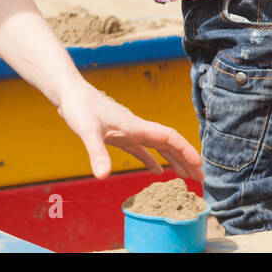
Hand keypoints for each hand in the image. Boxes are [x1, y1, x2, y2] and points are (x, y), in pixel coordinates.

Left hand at [56, 79, 203, 180]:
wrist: (70, 93)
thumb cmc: (80, 107)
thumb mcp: (87, 131)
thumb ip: (97, 153)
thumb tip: (103, 176)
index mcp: (136, 126)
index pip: (169, 138)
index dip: (185, 150)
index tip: (198, 164)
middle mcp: (138, 129)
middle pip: (169, 145)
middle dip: (186, 159)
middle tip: (200, 177)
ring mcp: (130, 132)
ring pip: (159, 148)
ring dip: (174, 160)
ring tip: (186, 175)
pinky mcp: (120, 136)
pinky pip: (143, 150)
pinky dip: (152, 160)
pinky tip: (158, 171)